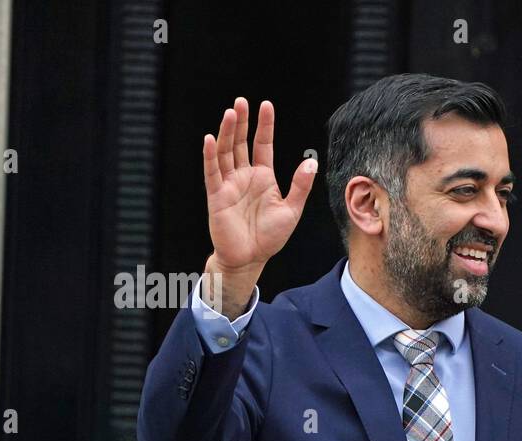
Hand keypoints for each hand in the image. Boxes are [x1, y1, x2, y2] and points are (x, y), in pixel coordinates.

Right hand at [202, 98, 314, 312]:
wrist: (251, 258)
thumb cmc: (270, 237)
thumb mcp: (292, 210)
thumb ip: (300, 186)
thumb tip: (311, 161)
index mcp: (263, 177)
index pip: (262, 145)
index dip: (264, 126)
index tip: (266, 105)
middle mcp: (245, 176)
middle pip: (241, 143)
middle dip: (241, 122)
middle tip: (241, 101)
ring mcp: (229, 184)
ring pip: (226, 152)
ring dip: (226, 133)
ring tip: (230, 113)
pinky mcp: (217, 195)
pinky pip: (212, 172)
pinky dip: (211, 155)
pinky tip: (210, 139)